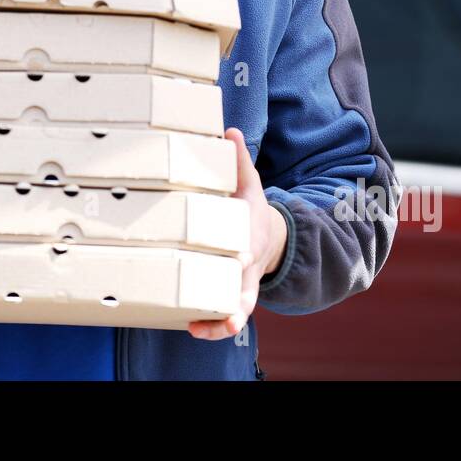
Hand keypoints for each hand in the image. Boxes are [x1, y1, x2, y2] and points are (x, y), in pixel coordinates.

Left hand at [188, 126, 287, 340]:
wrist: (266, 239)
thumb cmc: (249, 211)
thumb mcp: (248, 185)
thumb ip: (239, 161)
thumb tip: (229, 131)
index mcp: (249, 238)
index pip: (248, 248)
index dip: (244, 254)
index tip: (239, 258)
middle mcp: (246, 267)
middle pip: (243, 286)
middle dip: (233, 296)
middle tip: (224, 309)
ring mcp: (239, 286)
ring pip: (236, 310)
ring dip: (221, 323)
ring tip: (200, 329)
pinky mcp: (230, 298)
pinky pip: (224, 317)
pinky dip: (214, 327)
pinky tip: (193, 328)